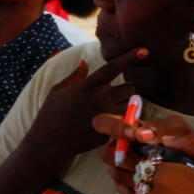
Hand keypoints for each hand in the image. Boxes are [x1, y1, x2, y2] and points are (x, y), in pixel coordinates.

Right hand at [28, 47, 146, 157]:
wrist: (49, 142)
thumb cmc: (51, 114)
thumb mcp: (58, 90)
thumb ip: (75, 76)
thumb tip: (84, 62)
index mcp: (88, 85)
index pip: (113, 67)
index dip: (129, 57)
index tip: (144, 50)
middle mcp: (99, 99)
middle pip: (129, 88)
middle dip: (127, 90)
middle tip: (118, 96)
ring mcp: (106, 116)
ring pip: (131, 106)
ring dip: (128, 106)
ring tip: (115, 111)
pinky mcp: (109, 132)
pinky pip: (125, 124)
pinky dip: (124, 123)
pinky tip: (113, 124)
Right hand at [95, 113, 177, 193]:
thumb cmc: (183, 139)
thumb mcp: (176, 127)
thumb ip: (160, 126)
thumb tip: (144, 134)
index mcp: (125, 128)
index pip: (102, 123)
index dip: (113, 128)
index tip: (135, 135)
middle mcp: (118, 149)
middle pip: (106, 153)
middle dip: (127, 158)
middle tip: (146, 160)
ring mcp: (120, 170)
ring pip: (115, 173)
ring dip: (136, 174)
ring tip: (157, 173)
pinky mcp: (127, 189)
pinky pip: (126, 192)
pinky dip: (141, 189)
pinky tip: (156, 187)